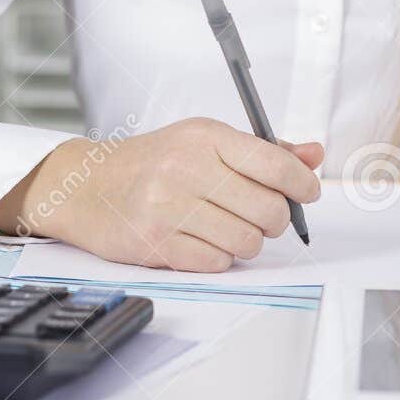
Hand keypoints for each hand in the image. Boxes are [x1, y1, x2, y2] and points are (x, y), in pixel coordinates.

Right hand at [0, 118, 323, 273]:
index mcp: (203, 137)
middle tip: (259, 215)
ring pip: (247, 241)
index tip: (306, 192)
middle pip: (268, 209)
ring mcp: (169, 208)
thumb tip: (313, 155)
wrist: (86, 186)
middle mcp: (186, 168)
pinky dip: (218, 257)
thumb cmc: (151, 164)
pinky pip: (217, 262)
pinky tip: (202, 240)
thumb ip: (261, 151)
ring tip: (227, 228)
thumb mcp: (202, 142)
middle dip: (273, 219)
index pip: (275, 164)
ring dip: (246, 241)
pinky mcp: (156, 243)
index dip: (303, 184)